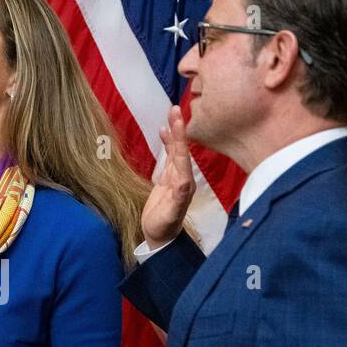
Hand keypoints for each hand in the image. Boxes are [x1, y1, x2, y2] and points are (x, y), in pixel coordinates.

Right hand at [142, 104, 196, 248]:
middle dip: (178, 128)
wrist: (161, 237)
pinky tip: (164, 131)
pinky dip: (168, 143)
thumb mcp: (169, 215)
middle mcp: (183, 177)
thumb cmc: (163, 228)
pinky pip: (169, 156)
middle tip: (175, 109)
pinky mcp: (168, 179)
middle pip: (181, 148)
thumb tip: (183, 183)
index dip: (179, 137)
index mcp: (185, 183)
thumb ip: (177, 200)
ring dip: (174, 132)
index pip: (182, 155)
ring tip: (171, 114)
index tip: (177, 120)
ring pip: (176, 149)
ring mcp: (176, 177)